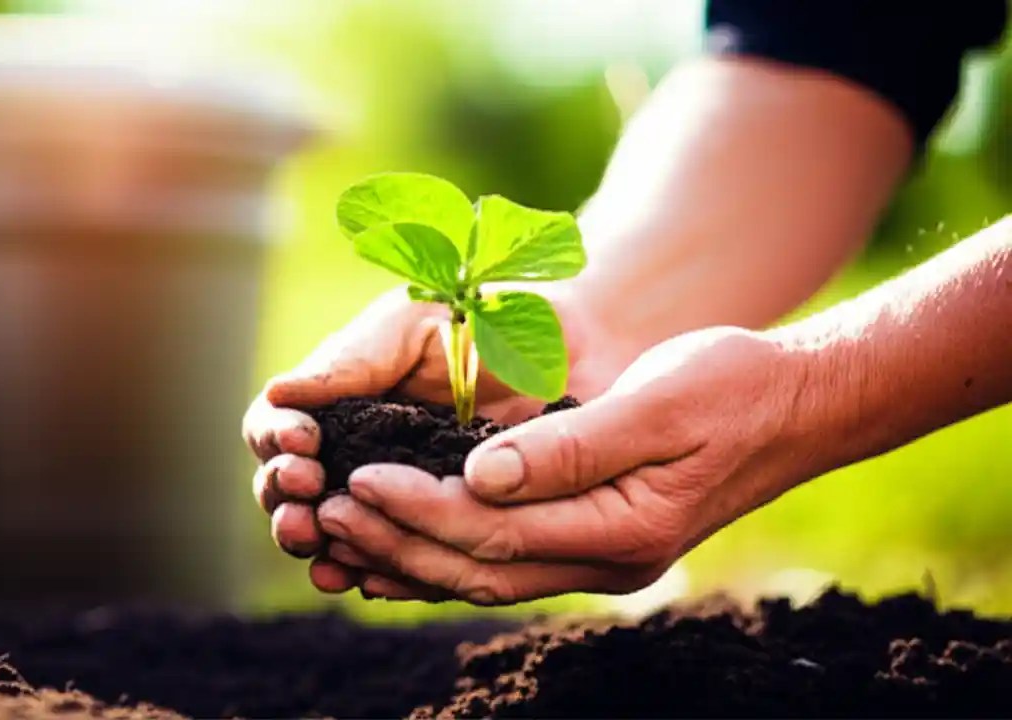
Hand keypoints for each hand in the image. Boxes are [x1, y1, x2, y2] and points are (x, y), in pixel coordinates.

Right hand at [241, 281, 625, 593]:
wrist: (575, 342)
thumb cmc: (485, 316)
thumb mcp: (412, 324)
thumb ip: (351, 361)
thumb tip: (280, 394)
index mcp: (336, 403)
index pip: (274, 431)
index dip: (275, 443)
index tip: (302, 443)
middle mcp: (356, 455)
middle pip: (289, 496)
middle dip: (286, 504)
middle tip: (305, 497)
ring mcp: (398, 497)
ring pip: (337, 538)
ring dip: (321, 549)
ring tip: (325, 552)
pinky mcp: (447, 530)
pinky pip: (403, 564)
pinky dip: (380, 576)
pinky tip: (370, 577)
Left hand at [313, 326, 822, 603]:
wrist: (796, 406)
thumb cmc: (732, 389)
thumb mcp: (656, 405)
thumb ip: (570, 446)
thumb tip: (479, 474)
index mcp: (620, 528)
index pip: (493, 530)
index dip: (418, 509)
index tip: (359, 481)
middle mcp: (606, 558)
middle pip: (478, 568)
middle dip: (398, 543)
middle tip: (326, 515)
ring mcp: (602, 556)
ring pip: (487, 575)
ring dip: (413, 557)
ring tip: (345, 534)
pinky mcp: (596, 539)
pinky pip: (508, 561)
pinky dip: (450, 555)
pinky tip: (406, 543)